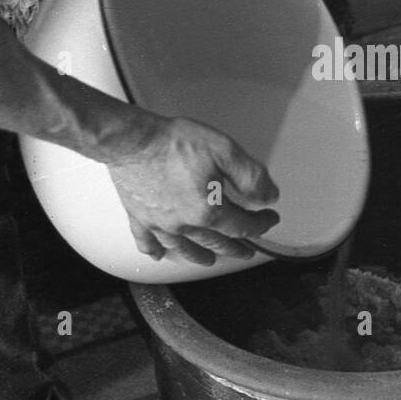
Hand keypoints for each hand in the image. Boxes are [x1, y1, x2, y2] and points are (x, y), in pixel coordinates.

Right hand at [106, 114, 280, 265]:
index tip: (268, 220)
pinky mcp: (138, 216)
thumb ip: (251, 176)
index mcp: (208, 211)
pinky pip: (147, 241)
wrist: (131, 139)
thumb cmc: (172, 143)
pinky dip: (154, 250)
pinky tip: (157, 254)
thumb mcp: (226, 151)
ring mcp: (159, 223)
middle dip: (236, 248)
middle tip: (246, 250)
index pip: (242, 226)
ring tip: (208, 260)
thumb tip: (268, 196)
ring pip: (184, 248)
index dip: (261, 225)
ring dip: (200, 255)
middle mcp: (184, 224)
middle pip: (216, 243)